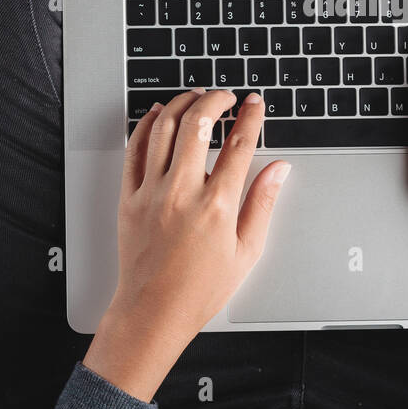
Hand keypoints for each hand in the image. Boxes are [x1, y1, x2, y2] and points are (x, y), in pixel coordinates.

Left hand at [83, 89, 291, 400]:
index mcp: (217, 206)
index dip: (250, 117)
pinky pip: (135, 149)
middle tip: (226, 96)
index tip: (255, 103)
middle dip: (216, 100)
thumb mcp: (246, 251)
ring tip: (196, 97)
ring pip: (165, 129)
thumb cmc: (200, 289)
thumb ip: (263, 203)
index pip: (239, 145)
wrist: (153, 312)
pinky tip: (159, 114)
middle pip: (199, 125)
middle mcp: (183, 192)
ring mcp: (152, 192)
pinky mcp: (129, 198)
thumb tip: (278, 170)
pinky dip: (148, 125)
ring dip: (183, 104)